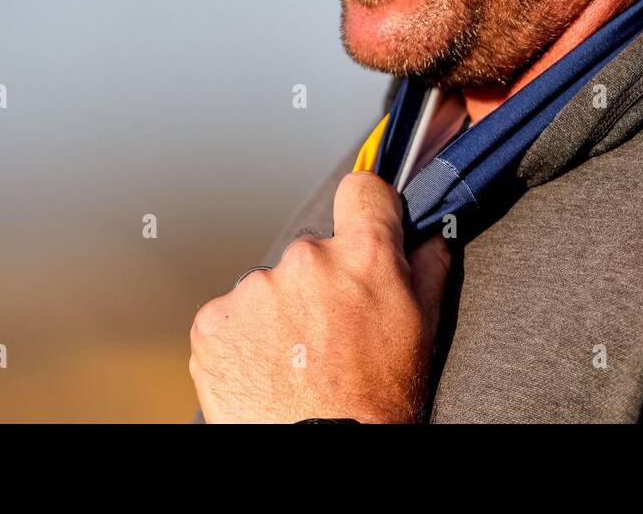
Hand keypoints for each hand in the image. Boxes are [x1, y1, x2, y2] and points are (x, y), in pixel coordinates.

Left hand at [189, 170, 451, 422]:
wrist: (324, 453)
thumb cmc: (378, 400)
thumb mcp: (423, 329)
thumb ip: (427, 267)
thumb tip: (428, 234)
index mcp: (364, 255)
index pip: (362, 190)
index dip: (366, 209)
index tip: (362, 227)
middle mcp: (306, 259)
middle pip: (312, 251)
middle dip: (319, 283)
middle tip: (329, 334)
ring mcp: (255, 289)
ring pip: (269, 287)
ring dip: (279, 313)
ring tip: (294, 360)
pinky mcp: (214, 321)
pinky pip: (230, 316)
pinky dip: (243, 339)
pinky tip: (264, 369)